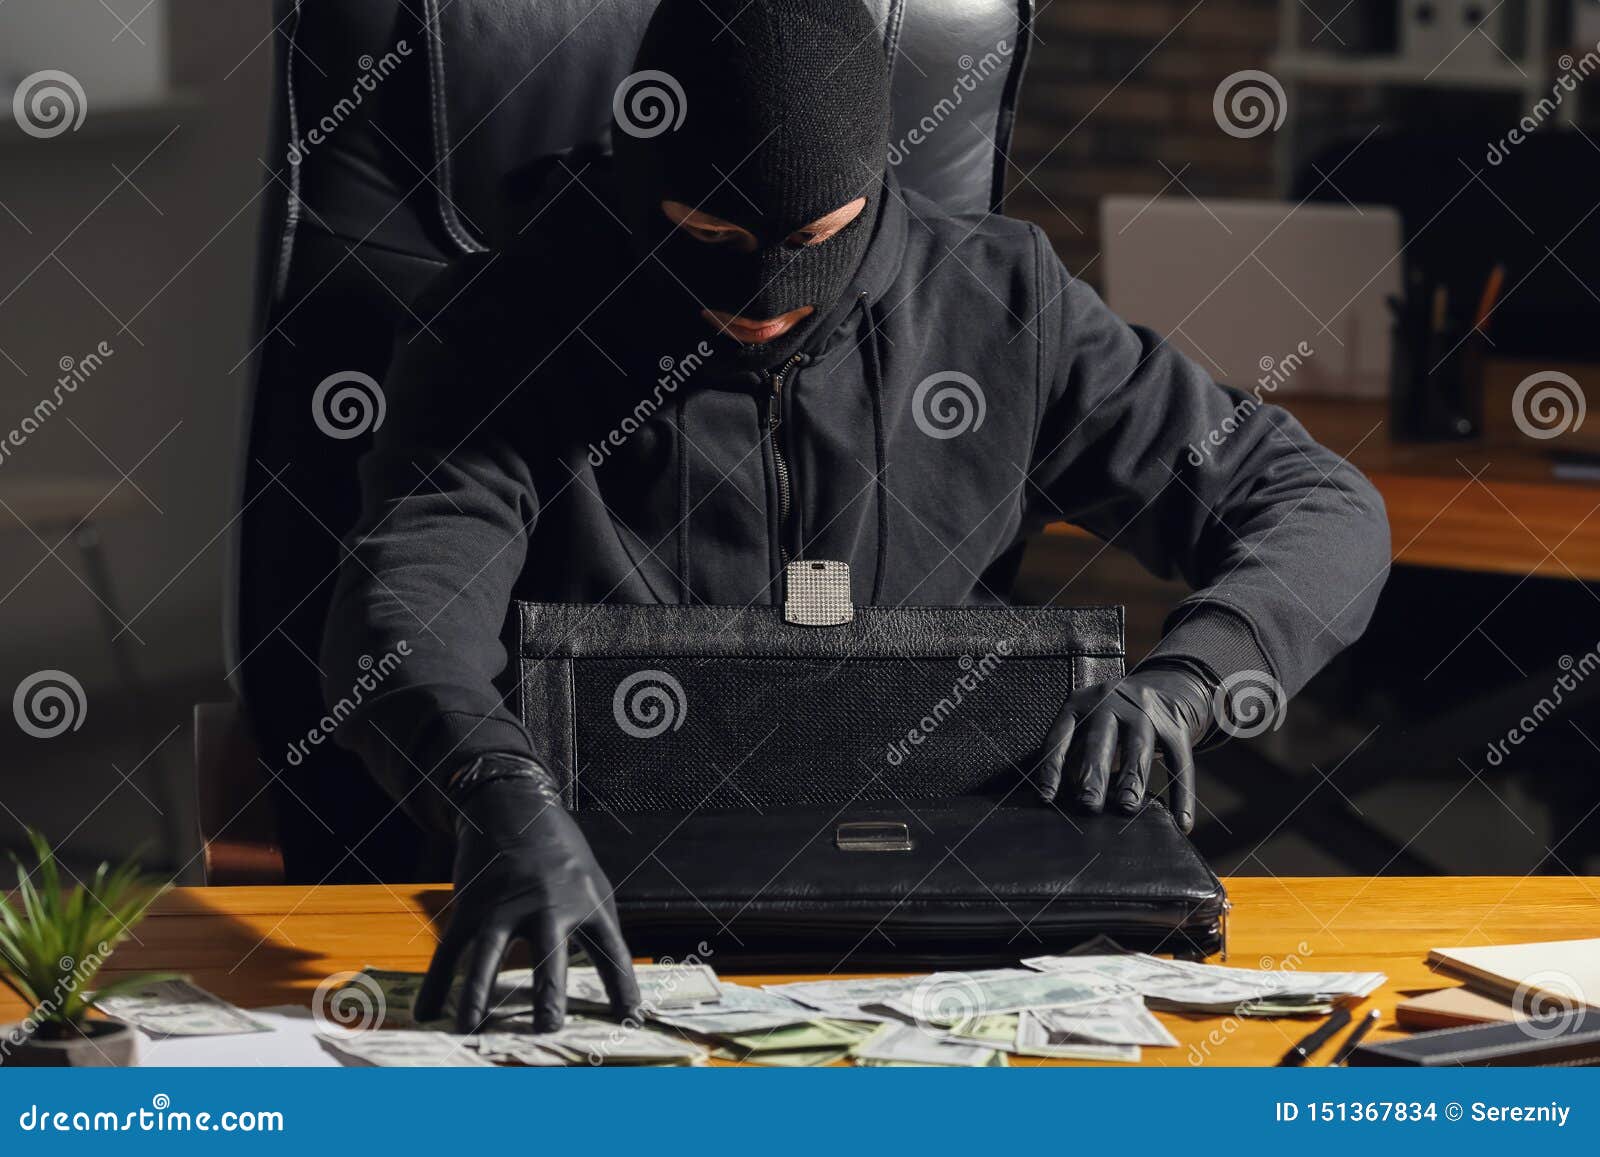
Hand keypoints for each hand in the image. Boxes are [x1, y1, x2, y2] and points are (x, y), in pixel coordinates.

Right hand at [415, 764, 640, 1032]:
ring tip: (470, 1032)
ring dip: (477, 996)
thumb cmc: (562, 858)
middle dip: (548, 992)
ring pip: (486, 955)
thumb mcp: (593, 887)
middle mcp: (547, 904)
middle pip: (549, 953)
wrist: (515, 807)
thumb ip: (599, 934)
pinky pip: (450, 950)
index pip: (611, 951)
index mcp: (588, 903)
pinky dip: (436, 984)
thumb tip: (613, 993)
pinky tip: (428, 1013)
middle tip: (547, 1029)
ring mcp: (504, 905)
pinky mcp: (470, 906)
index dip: (623, 987)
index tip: (631, 1021)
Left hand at [1035, 666, 1212, 831]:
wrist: (1162, 686)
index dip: (1052, 767)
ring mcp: (1145, 711)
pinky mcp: (1175, 726)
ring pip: (1138, 748)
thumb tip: (1055, 801)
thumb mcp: (1086, 722)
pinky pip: (1179, 761)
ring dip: (1132, 779)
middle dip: (1093, 775)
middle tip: (1088, 805)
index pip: (1060, 737)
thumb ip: (1071, 753)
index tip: (1046, 798)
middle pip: (1099, 741)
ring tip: (1126, 807)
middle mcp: (1110, 703)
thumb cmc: (1110, 720)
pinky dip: (1182, 794)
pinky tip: (1181, 821)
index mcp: (1078, 703)